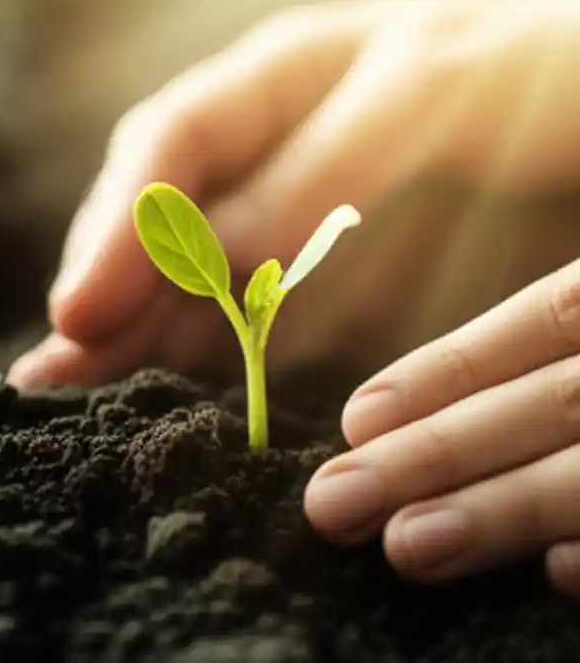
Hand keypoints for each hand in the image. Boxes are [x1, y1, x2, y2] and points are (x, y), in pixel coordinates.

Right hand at [7, 0, 579, 388]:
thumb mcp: (431, 92)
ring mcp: (293, 222)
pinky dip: (208, 367)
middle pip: (159, 226)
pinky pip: (254, 328)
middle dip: (104, 297)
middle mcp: (267, 153)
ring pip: (192, 284)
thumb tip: (214, 254)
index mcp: (276, 79)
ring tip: (73, 395)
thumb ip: (325, 167)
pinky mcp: (330, 289)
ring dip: (134, 341)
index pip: (167, 146)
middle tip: (54, 376)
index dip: (119, 226)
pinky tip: (161, 396)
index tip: (83, 309)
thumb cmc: (540, 66)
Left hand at [305, 257, 579, 594]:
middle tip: (334, 504)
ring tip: (406, 545)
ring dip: (508, 506)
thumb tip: (379, 423)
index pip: (549, 318)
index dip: (453, 368)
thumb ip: (536, 358)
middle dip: (441, 451)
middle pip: (561, 401)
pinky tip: (558, 573)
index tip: (355, 418)